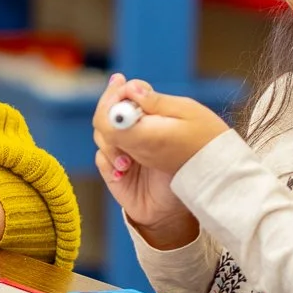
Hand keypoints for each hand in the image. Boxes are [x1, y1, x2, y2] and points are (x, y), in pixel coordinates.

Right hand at [92, 76, 227, 247]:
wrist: (186, 206)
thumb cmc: (192, 166)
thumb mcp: (181, 129)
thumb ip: (157, 108)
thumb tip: (132, 88)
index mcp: (149, 120)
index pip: (124, 96)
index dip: (118, 91)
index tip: (120, 86)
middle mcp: (133, 134)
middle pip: (106, 113)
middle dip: (108, 112)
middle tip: (116, 115)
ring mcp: (122, 153)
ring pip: (101, 135)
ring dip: (110, 141)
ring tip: (128, 157)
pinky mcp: (114, 173)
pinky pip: (101, 159)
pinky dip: (108, 160)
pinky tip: (123, 169)